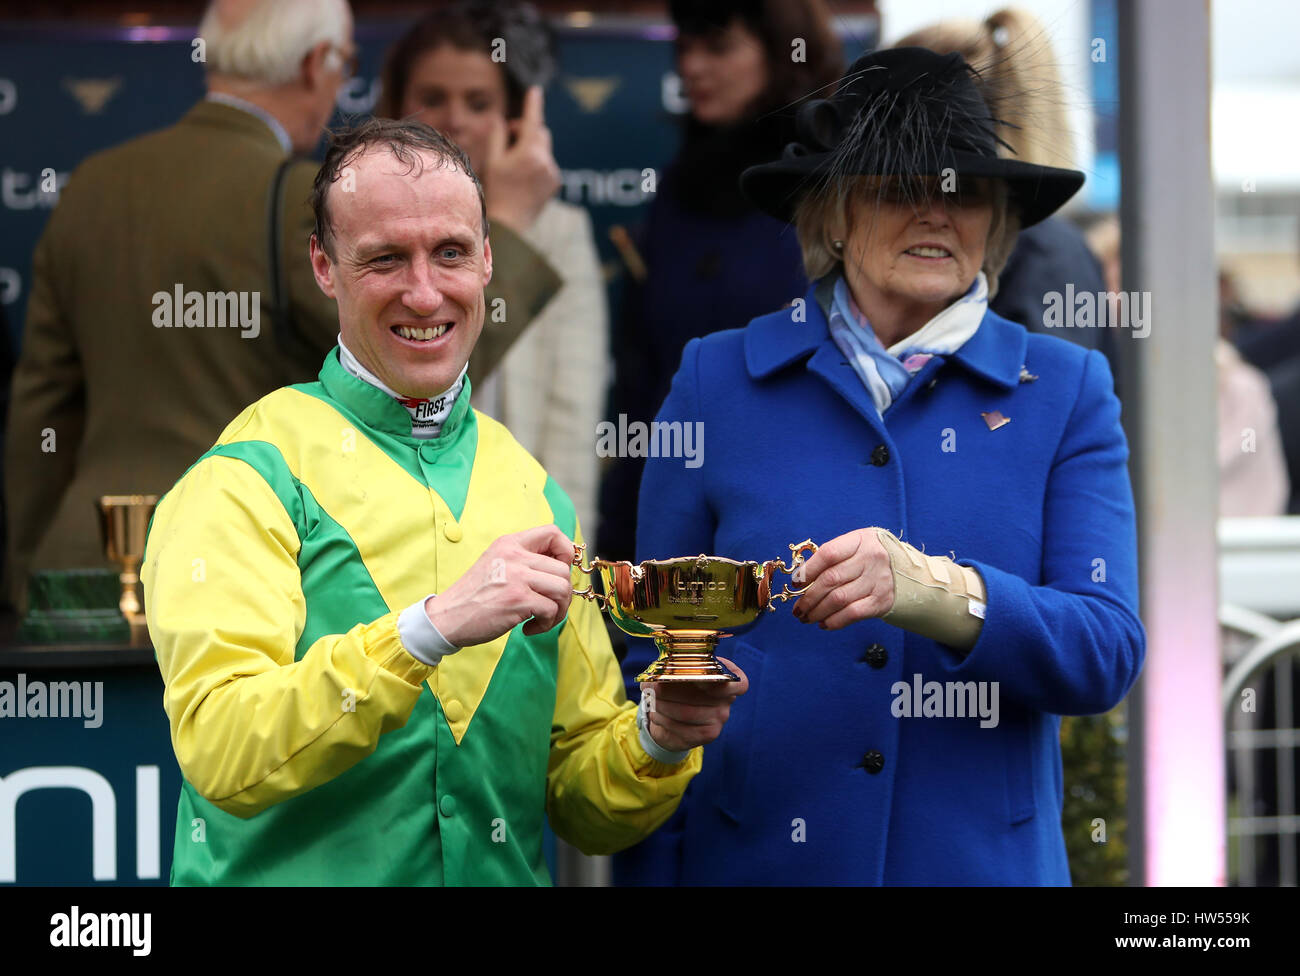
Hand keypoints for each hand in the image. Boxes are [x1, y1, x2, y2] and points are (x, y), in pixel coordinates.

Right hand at [425, 524, 573, 645]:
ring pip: (563, 588)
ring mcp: (517, 577)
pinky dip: (547, 623)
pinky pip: (552, 609)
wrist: (447, 617)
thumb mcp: (497, 563)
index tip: (558, 572)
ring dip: (559, 609)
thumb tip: (561, 566)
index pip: (553, 532)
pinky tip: (530, 627)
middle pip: (563, 568)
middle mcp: (514, 555)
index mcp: (509, 543)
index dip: (565, 552)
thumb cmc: (474, 596)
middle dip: (563, 593)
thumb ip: (523, 559)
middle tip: (550, 606)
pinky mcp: (518, 600)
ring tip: (542, 618)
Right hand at [482, 86, 559, 232]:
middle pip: (541, 133)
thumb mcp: (493, 161)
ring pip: (544, 148)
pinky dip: (537, 161)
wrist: (510, 223)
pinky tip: (523, 176)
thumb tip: (501, 119)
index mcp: (530, 153)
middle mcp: (546, 161)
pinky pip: (548, 163)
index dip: (533, 104)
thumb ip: (498, 136)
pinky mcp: (555, 182)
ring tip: (514, 162)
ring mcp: (553, 172)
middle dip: (527, 130)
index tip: (535, 90)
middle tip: (510, 136)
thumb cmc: (497, 191)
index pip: (533, 121)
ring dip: (532, 147)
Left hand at [639, 657, 748, 751]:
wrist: (675, 715)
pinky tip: (655, 713)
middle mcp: (727, 702)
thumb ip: (680, 667)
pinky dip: (662, 719)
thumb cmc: (680, 686)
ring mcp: (718, 721)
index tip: (699, 679)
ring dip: (661, 705)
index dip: (722, 683)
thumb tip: (662, 671)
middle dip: (668, 691)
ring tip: (650, 699)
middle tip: (650, 686)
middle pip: (700, 697)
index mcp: (728, 681)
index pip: (740, 684)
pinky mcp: (706, 736)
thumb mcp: (684, 671)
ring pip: (686, 714)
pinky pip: (680, 728)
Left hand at [790, 528, 894, 629]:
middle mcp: (871, 559)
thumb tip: (800, 579)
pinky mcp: (882, 601)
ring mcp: (878, 581)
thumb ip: (831, 558)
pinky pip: (853, 614)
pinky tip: (824, 624)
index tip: (795, 583)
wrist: (909, 572)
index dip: (808, 570)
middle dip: (808, 597)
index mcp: (860, 540)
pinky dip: (834, 621)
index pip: (828, 554)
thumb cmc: (871, 559)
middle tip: (797, 609)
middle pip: (831, 579)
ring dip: (817, 612)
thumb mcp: (856, 547)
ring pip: (839, 599)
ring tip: (806, 617)